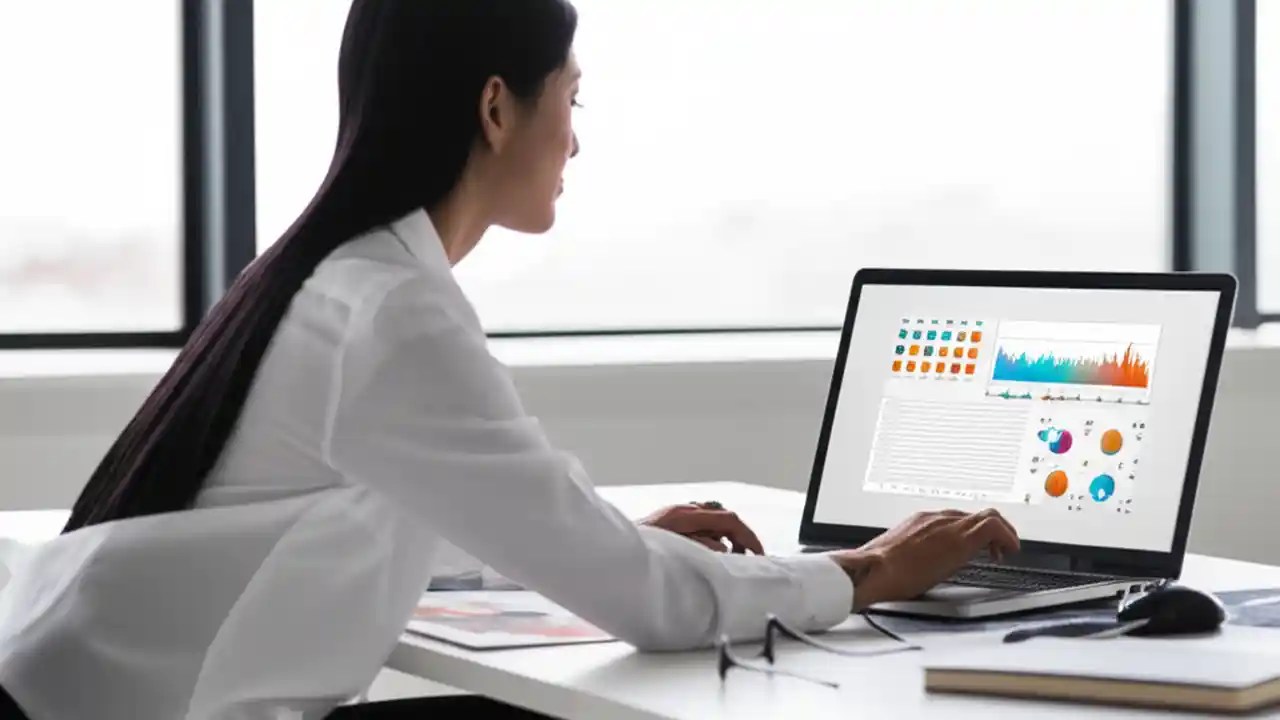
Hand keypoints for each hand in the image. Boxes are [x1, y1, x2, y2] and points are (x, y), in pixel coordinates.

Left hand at [637, 504, 764, 553]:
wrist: (611, 552)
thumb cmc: (642, 554)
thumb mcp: (679, 553)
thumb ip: (705, 548)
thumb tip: (724, 547)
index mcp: (687, 515)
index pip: (729, 519)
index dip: (748, 536)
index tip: (758, 553)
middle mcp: (682, 509)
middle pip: (722, 516)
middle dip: (738, 535)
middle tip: (746, 557)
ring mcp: (674, 512)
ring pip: (710, 518)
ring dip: (723, 535)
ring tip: (728, 557)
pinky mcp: (667, 520)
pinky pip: (697, 523)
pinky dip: (708, 535)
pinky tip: (706, 552)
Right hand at [829, 508, 1019, 610]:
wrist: (873, 571)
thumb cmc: (879, 571)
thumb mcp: (899, 557)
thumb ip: (914, 555)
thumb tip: (919, 566)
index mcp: (920, 521)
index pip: (956, 517)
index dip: (973, 531)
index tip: (980, 547)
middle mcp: (935, 518)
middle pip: (973, 515)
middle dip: (991, 532)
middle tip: (998, 550)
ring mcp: (947, 526)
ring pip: (986, 516)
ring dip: (1001, 533)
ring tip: (1006, 550)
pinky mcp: (958, 540)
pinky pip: (991, 526)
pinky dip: (1006, 536)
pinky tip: (1010, 551)